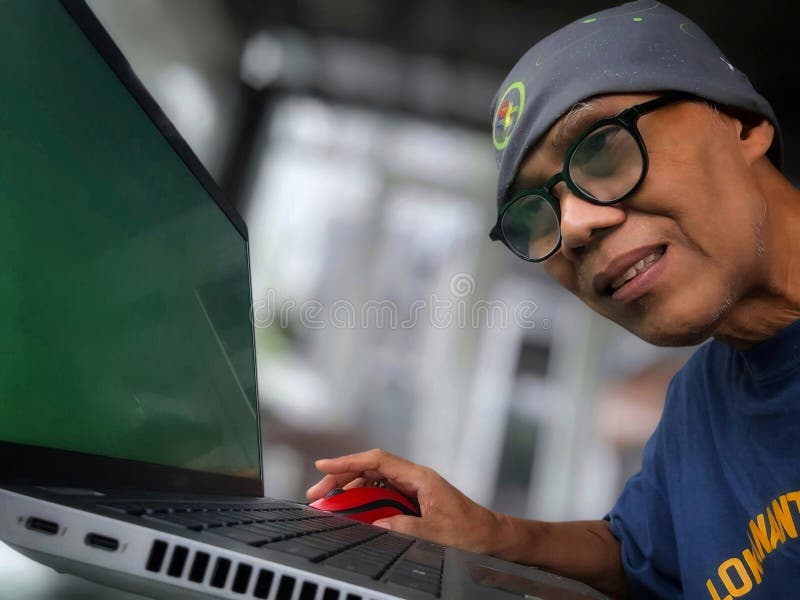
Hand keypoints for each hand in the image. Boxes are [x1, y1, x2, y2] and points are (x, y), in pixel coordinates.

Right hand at [306, 448, 507, 554]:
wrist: (493, 539)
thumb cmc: (472, 532)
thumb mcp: (437, 533)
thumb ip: (405, 526)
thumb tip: (376, 523)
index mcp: (420, 478)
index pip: (377, 461)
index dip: (348, 462)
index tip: (323, 467)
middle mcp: (413, 479)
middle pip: (369, 470)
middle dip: (340, 479)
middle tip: (316, 494)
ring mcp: (412, 490)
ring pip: (372, 483)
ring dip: (348, 492)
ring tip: (325, 504)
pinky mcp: (412, 504)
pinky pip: (380, 497)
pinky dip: (362, 503)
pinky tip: (349, 513)